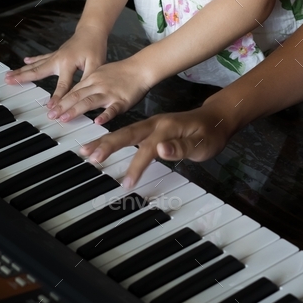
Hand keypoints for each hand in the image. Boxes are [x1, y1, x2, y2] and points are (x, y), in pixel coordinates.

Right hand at [4, 26, 106, 109]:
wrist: (92, 30)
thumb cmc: (95, 47)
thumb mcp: (96, 63)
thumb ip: (88, 78)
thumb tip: (81, 93)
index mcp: (68, 63)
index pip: (62, 85)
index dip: (57, 98)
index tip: (51, 109)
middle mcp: (58, 59)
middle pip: (38, 71)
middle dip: (24, 78)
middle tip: (9, 83)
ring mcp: (55, 56)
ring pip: (36, 65)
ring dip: (22, 70)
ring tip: (9, 75)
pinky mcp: (56, 54)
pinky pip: (41, 58)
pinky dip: (32, 60)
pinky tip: (24, 62)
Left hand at [45, 57, 152, 124]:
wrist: (141, 68)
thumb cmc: (122, 71)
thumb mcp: (101, 72)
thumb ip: (88, 83)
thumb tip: (76, 93)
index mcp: (92, 79)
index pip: (73, 91)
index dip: (61, 100)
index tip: (50, 110)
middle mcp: (98, 85)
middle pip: (77, 96)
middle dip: (63, 106)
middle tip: (51, 116)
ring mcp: (109, 93)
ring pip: (90, 101)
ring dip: (76, 110)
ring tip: (65, 119)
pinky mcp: (121, 100)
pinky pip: (112, 109)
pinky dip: (105, 115)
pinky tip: (98, 122)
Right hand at [79, 106, 229, 189]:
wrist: (216, 118)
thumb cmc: (210, 133)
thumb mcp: (202, 143)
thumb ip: (181, 147)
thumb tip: (161, 150)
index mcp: (167, 127)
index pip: (148, 148)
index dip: (137, 166)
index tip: (126, 184)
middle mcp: (156, 124)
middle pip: (128, 134)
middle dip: (108, 145)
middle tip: (89, 157)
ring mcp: (152, 125)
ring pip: (125, 133)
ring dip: (105, 141)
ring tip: (86, 151)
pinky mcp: (150, 130)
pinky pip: (129, 134)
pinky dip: (113, 140)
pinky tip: (100, 146)